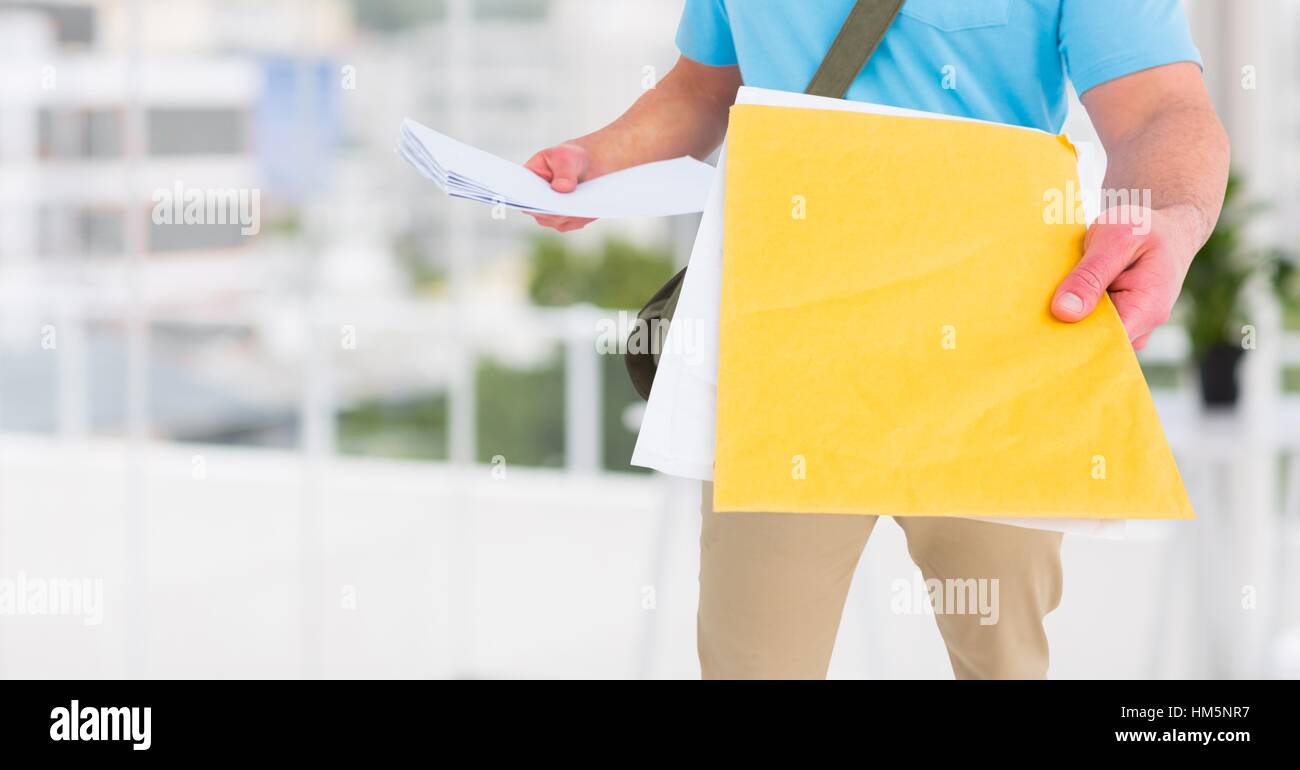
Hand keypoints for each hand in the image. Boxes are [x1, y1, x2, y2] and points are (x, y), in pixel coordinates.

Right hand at [522, 143, 597, 231]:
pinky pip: (574, 222)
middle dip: (554, 210)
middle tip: (567, 206)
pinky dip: (583, 217)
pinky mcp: (566, 221)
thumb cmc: (569, 158)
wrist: (585, 166)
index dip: (530, 200)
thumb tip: (561, 188)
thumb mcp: (564, 157)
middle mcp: (535, 204)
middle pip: (542, 213)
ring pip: (559, 221)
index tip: (542, 199)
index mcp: (526, 184)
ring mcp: (550, 215)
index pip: (524, 195)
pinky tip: (590, 210)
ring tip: (582, 206)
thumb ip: (563, 171)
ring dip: (571, 215)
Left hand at [1050, 204, 1199, 350]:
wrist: (1165, 227)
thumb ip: (1091, 275)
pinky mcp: (1113, 320)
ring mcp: (1126, 326)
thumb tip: (1064, 312)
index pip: (1103, 344)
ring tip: (1041, 300)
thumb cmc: (1143, 228)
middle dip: (1062, 330)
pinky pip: (1086, 323)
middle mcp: (1139, 327)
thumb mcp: (1116, 240)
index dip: (1070, 342)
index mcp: (1145, 311)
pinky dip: (1069, 311)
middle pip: (1090, 343)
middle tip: (1031, 314)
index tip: (1040, 334)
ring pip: (1085, 333)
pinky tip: (1053, 298)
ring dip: (1063, 319)